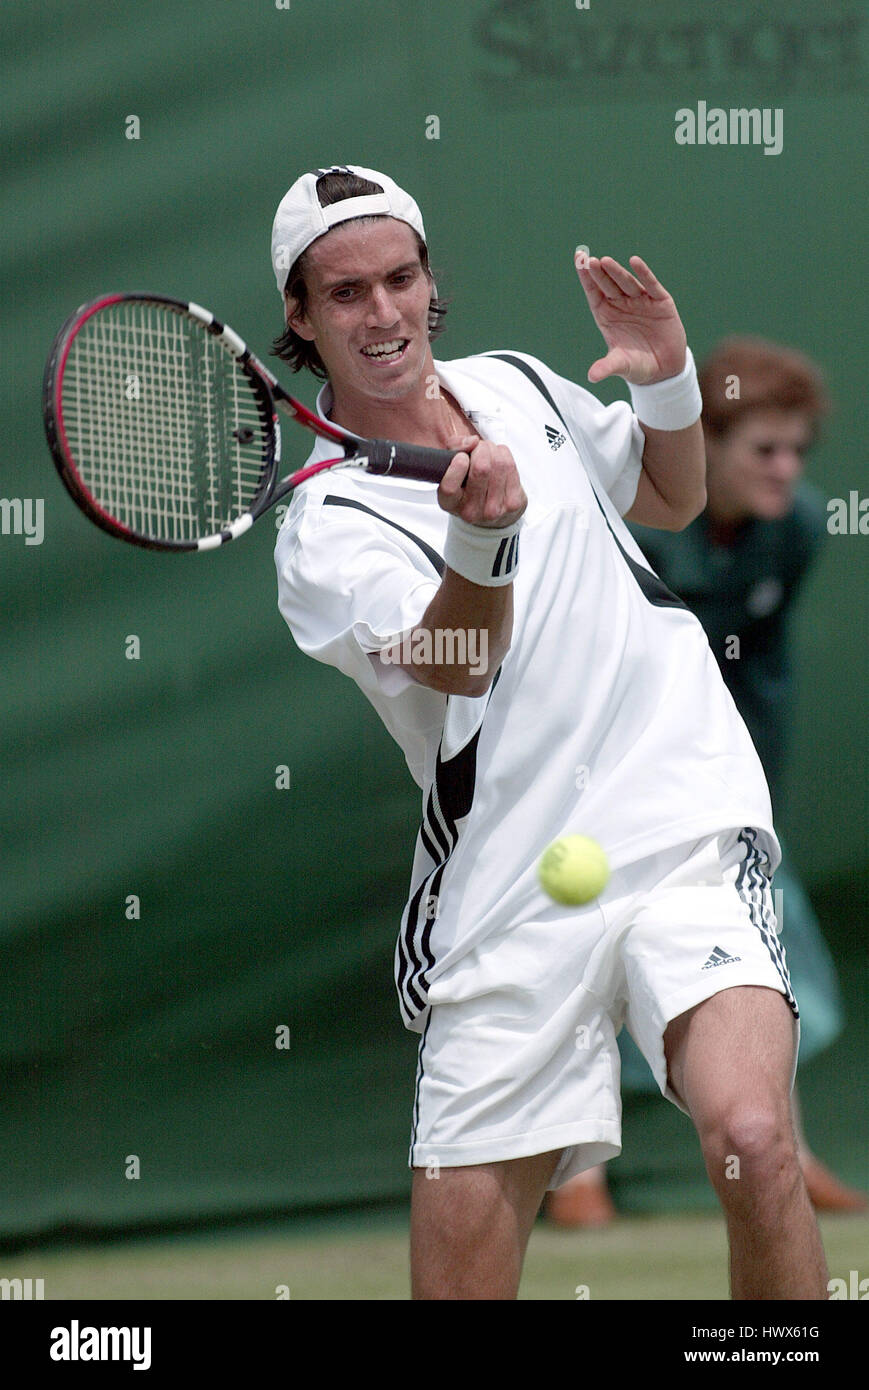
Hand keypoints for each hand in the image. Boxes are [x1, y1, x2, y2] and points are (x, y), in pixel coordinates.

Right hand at [438, 434, 526, 527]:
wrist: (493, 510)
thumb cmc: (468, 482)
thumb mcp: (451, 465)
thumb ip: (454, 447)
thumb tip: (473, 441)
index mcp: (450, 504)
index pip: (450, 487)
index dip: (457, 466)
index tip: (462, 456)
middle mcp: (471, 511)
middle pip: (481, 468)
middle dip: (481, 448)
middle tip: (479, 447)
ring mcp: (493, 510)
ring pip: (498, 464)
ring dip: (494, 450)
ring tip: (490, 452)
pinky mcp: (513, 504)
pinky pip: (510, 467)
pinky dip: (505, 455)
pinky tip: (500, 459)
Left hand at [574, 250, 686, 385]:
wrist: (665, 369)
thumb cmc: (637, 365)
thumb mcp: (621, 366)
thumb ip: (607, 367)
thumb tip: (592, 377)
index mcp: (607, 316)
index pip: (594, 293)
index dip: (587, 279)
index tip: (579, 261)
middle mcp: (622, 305)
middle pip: (608, 285)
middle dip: (599, 273)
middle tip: (590, 261)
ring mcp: (641, 301)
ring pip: (627, 283)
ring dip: (617, 272)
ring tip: (606, 262)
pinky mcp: (660, 301)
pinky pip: (651, 285)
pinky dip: (644, 273)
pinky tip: (635, 262)